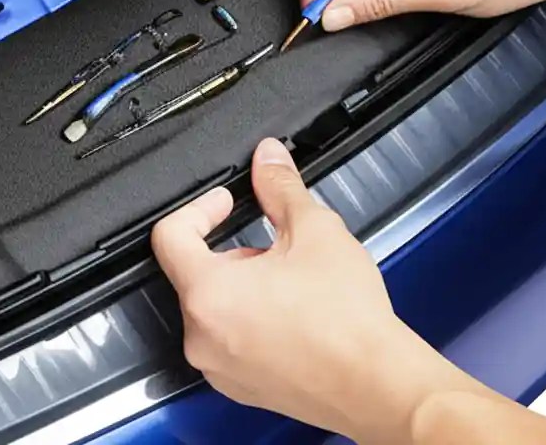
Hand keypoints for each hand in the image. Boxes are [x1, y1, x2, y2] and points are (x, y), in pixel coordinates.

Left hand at [151, 138, 490, 442]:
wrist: (375, 384)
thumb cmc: (346, 322)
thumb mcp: (315, 231)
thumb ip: (280, 187)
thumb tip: (267, 159)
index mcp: (207, 293)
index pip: (170, 235)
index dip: (200, 208)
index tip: (226, 204)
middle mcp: (201, 336)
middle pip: (197, 273)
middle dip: (236, 252)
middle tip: (280, 248)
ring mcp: (219, 367)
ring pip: (216, 308)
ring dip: (246, 288)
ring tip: (295, 286)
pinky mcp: (240, 386)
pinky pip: (232, 341)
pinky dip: (254, 322)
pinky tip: (296, 317)